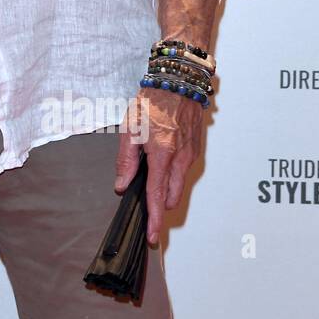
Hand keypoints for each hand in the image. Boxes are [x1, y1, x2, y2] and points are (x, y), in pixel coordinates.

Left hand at [113, 88, 204, 244]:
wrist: (178, 83)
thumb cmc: (153, 102)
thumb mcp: (130, 129)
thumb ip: (126, 160)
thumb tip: (122, 185)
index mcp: (162, 155)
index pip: (156, 195)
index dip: (154, 218)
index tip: (153, 236)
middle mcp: (180, 159)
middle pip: (171, 197)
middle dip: (158, 204)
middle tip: (143, 200)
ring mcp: (191, 155)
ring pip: (178, 185)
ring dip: (165, 188)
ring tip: (149, 169)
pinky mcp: (196, 150)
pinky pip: (183, 172)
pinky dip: (171, 174)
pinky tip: (161, 158)